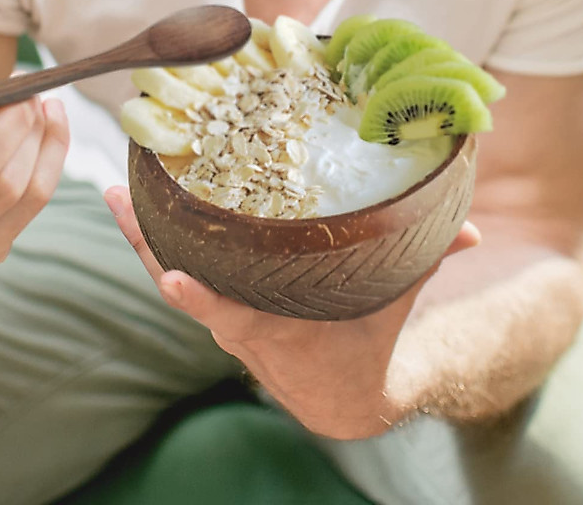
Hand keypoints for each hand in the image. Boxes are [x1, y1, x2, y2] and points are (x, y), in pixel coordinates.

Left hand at [105, 186, 479, 438]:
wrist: (339, 394)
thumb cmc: (366, 338)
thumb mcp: (393, 301)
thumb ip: (428, 260)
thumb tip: (471, 231)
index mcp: (277, 328)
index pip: (232, 316)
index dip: (201, 301)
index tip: (170, 281)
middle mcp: (238, 322)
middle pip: (181, 284)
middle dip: (147, 246)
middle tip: (117, 200)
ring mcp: (221, 310)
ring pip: (169, 269)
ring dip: (138, 233)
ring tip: (111, 188)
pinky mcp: (215, 296)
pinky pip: (175, 264)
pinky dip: (151, 237)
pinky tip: (132, 198)